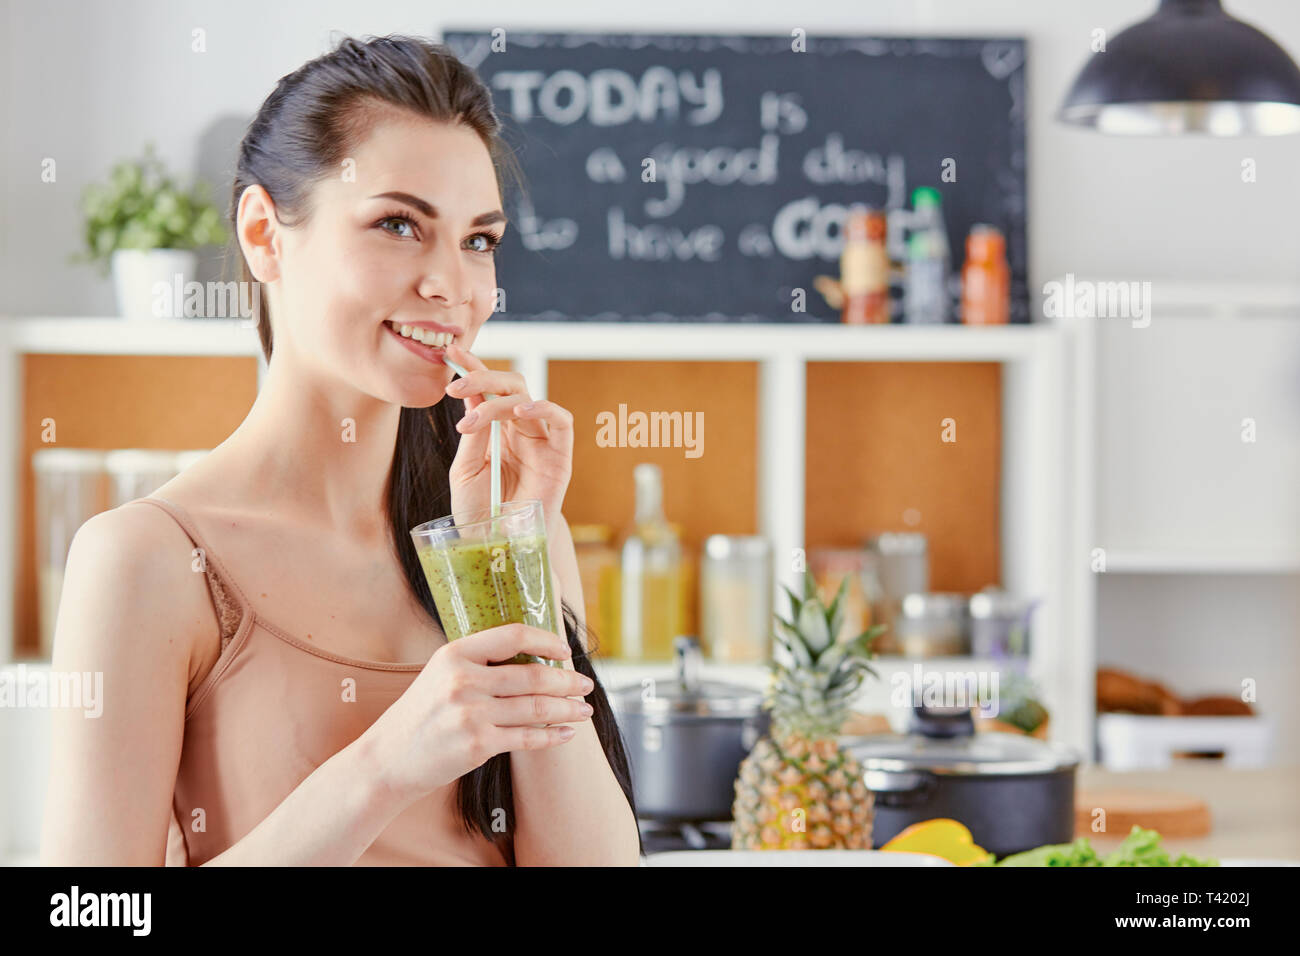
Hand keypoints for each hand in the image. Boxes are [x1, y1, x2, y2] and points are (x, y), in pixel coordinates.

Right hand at [364, 623, 594, 800]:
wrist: (387, 759)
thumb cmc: (420, 715)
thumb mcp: (440, 674)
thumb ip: (478, 663)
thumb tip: (530, 656)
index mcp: (455, 654)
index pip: (513, 635)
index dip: (546, 640)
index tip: (565, 649)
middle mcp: (464, 680)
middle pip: (533, 676)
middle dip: (568, 681)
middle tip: (586, 684)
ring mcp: (471, 714)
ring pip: (536, 708)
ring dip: (568, 709)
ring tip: (584, 710)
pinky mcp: (478, 745)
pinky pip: (528, 738)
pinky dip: (553, 736)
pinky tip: (566, 733)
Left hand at [443, 343, 572, 525]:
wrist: (500, 549)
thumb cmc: (481, 514)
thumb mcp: (465, 470)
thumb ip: (473, 435)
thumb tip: (472, 398)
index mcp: (494, 431)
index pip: (486, 390)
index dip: (472, 368)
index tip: (451, 354)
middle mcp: (518, 431)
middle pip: (508, 385)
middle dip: (481, 379)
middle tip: (455, 389)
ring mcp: (540, 441)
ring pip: (527, 397)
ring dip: (499, 399)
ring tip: (475, 417)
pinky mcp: (560, 456)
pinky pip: (561, 420)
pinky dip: (543, 408)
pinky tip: (519, 412)